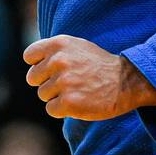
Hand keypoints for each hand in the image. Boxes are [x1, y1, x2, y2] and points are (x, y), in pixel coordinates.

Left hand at [24, 35, 155, 120]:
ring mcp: (63, 82)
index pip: (29, 56)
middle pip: (33, 78)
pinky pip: (51, 109)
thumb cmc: (99, 65)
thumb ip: (54, 51)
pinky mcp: (68, 102)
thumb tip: (32, 60)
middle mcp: (59, 61)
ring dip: (57, 96)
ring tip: (77, 91)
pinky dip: (62, 110)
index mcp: (59, 44)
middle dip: (47, 82)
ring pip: (43, 94)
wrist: (126, 82)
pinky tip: (78, 102)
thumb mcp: (77, 47)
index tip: (50, 70)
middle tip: (68, 83)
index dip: (38, 65)